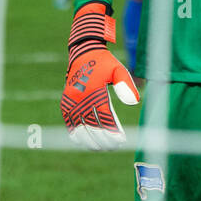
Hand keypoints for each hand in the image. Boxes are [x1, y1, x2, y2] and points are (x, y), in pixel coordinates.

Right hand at [61, 2, 139, 149]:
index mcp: (94, 92)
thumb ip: (126, 85)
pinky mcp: (66, 104)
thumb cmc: (105, 63)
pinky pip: (70, 124)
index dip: (112, 132)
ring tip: (102, 148)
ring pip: (80, 129)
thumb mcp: (118, 70)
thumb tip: (135, 102)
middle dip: (104, 140)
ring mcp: (71, 102)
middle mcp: (81, 99)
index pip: (104, 118)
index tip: (121, 141)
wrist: (84, 53)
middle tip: (114, 147)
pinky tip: (86, 143)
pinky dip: (77, 135)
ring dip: (90, 141)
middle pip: (92, 127)